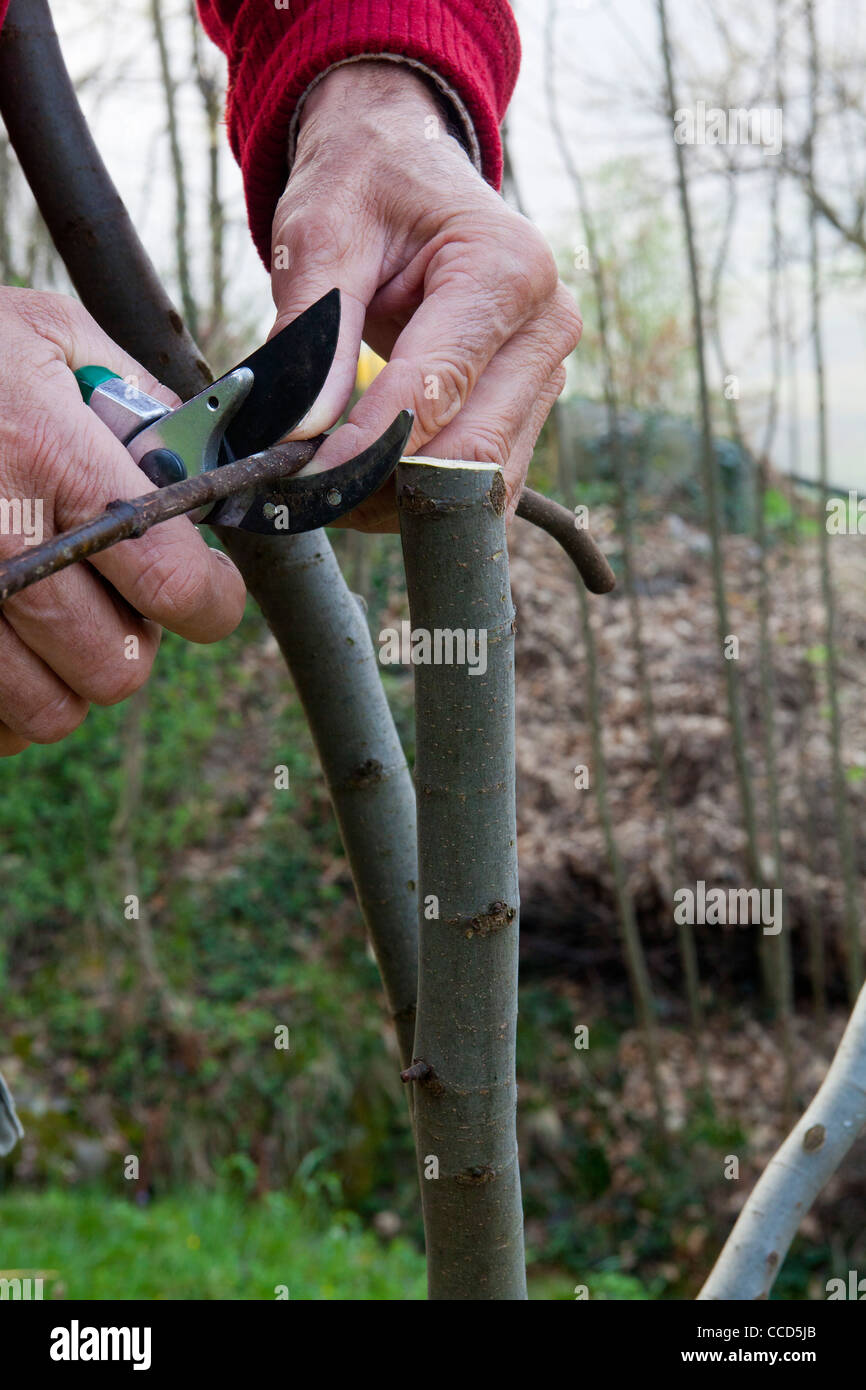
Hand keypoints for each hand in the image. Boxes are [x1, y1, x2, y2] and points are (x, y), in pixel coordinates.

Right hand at [0, 289, 245, 755]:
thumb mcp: (49, 333)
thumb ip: (138, 401)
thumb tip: (206, 465)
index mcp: (47, 457)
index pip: (171, 579)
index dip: (211, 603)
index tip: (211, 595)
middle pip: (114, 666)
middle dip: (136, 640)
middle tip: (120, 600)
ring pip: (48, 711)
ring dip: (69, 678)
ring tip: (58, 623)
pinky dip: (8, 706)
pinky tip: (9, 651)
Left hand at [269, 61, 580, 531]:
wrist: (405, 167)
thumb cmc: (364, 188)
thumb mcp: (321, 233)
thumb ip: (315, 331)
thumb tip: (304, 431)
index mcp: (507, 268)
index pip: (439, 386)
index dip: (370, 445)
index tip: (308, 478)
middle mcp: (546, 324)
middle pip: (475, 448)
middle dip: (390, 485)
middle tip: (311, 497)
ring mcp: (546, 371)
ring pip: (487, 480)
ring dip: (407, 504)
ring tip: (333, 494)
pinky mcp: (531, 406)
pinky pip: (487, 482)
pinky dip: (428, 500)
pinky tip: (370, 489)